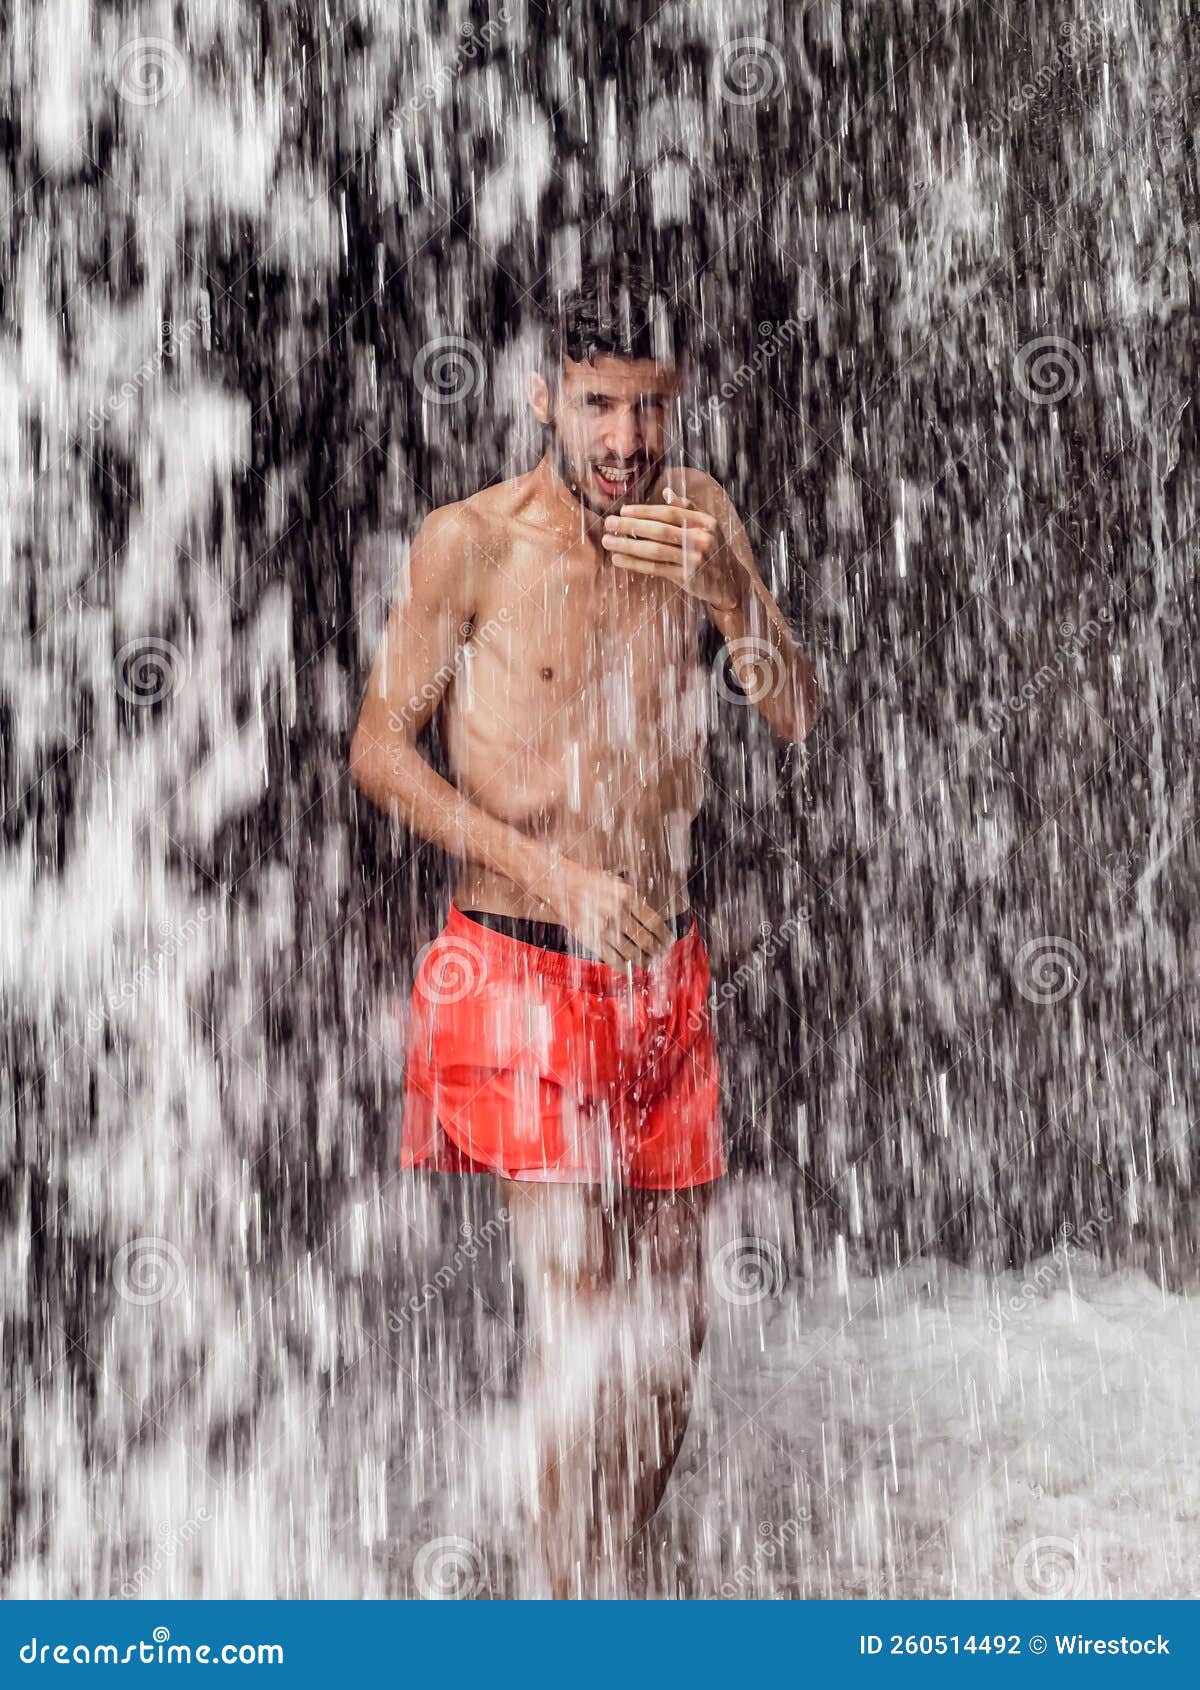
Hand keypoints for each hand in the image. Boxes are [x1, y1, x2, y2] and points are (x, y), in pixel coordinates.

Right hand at [527, 854, 674, 966]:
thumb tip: (654, 924)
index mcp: (628, 896)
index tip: (668, 942)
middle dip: (657, 950)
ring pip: (631, 952)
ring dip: (643, 961)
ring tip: (648, 963)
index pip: (654, 922)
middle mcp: (618, 912)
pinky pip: (612, 958)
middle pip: (646, 939)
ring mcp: (604, 927)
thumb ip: (635, 901)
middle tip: (661, 955)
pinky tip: (629, 968)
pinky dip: (624, 966)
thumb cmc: (591, 883)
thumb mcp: (618, 884)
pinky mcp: (591, 938)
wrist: (561, 883)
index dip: (664, 936)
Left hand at [600, 487, 741, 612]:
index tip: (623, 511)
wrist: (729, 581)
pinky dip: (635, 563)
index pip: (669, 513)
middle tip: (609, 523)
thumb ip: (687, 509)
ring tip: (608, 541)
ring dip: (628, 545)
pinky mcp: (686, 577)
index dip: (645, 511)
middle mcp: (700, 539)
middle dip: (631, 526)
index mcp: (704, 522)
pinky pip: (656, 568)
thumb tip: (666, 492)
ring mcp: (693, 559)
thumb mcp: (707, 526)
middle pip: (659, 530)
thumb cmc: (712, 549)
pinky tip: (619, 559)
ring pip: (655, 550)